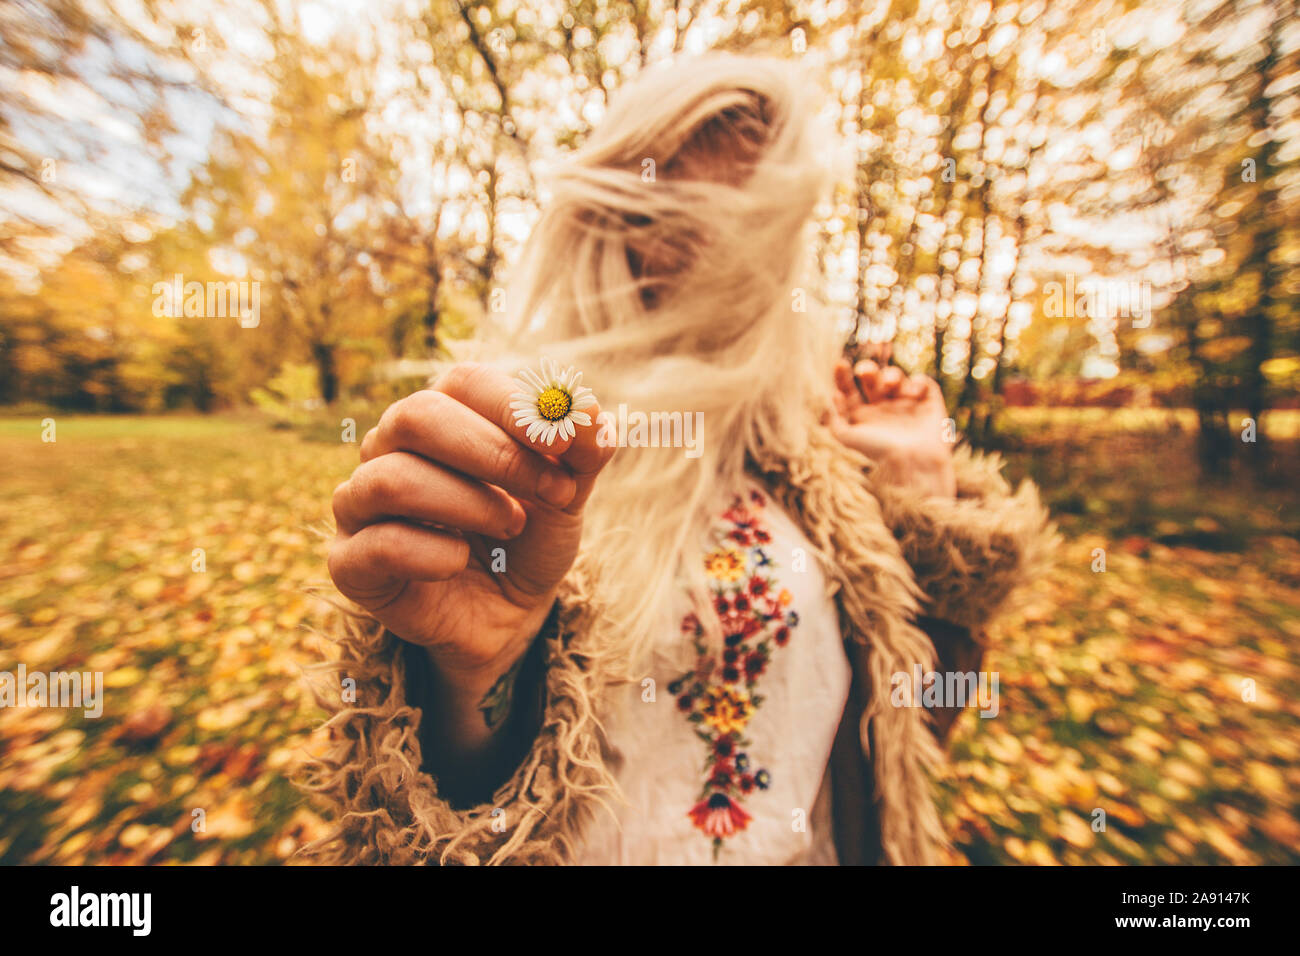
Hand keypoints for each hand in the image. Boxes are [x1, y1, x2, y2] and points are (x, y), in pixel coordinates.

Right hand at [328, 362, 613, 683]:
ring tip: (512, 525)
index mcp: (440, 415)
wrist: (507, 615)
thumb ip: (581, 454)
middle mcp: (388, 448)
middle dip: (494, 453)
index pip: (464, 382)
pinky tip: (460, 561)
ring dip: (469, 503)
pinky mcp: (350, 562)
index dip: (517, 407)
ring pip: (391, 479)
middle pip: (416, 417)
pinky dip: (434, 553)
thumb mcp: (565, 495)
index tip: (568, 443)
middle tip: (551, 489)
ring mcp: (360, 503)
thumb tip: (595, 415)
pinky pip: (378, 545)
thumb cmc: (526, 537)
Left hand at [829, 356, 956, 498]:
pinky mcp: (928, 403)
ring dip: (891, 375)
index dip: (843, 376)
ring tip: (889, 385)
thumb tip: (834, 395)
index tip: (839, 365)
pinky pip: (923, 382)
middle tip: (864, 372)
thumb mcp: (848, 438)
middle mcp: (883, 408)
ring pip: (896, 377)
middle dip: (867, 370)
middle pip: (872, 379)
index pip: (850, 390)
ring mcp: (905, 404)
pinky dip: (917, 382)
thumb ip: (834, 419)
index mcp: (864, 416)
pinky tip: (911, 392)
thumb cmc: (879, 452)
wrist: (913, 462)